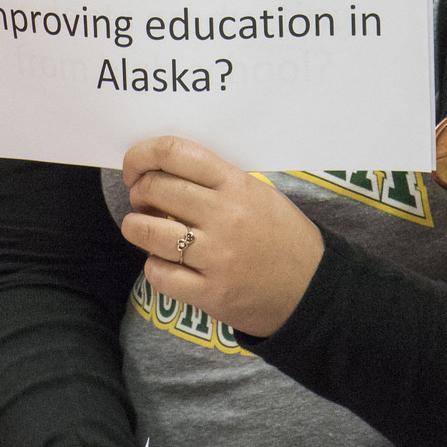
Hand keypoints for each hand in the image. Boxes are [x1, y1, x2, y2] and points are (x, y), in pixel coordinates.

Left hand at [120, 136, 324, 338]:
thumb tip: (162, 170)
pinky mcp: (211, 293)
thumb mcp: (258, 193)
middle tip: (143, 201)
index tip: (135, 167)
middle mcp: (225, 216)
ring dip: (136, 227)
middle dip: (138, 192)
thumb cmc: (282, 236)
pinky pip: (159, 274)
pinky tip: (165, 263)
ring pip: (147, 232)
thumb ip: (215, 180)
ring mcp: (217, 256)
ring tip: (145, 229)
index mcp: (237, 184)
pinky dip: (154, 266)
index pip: (173, 153)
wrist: (312, 289)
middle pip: (154, 188)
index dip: (141, 155)